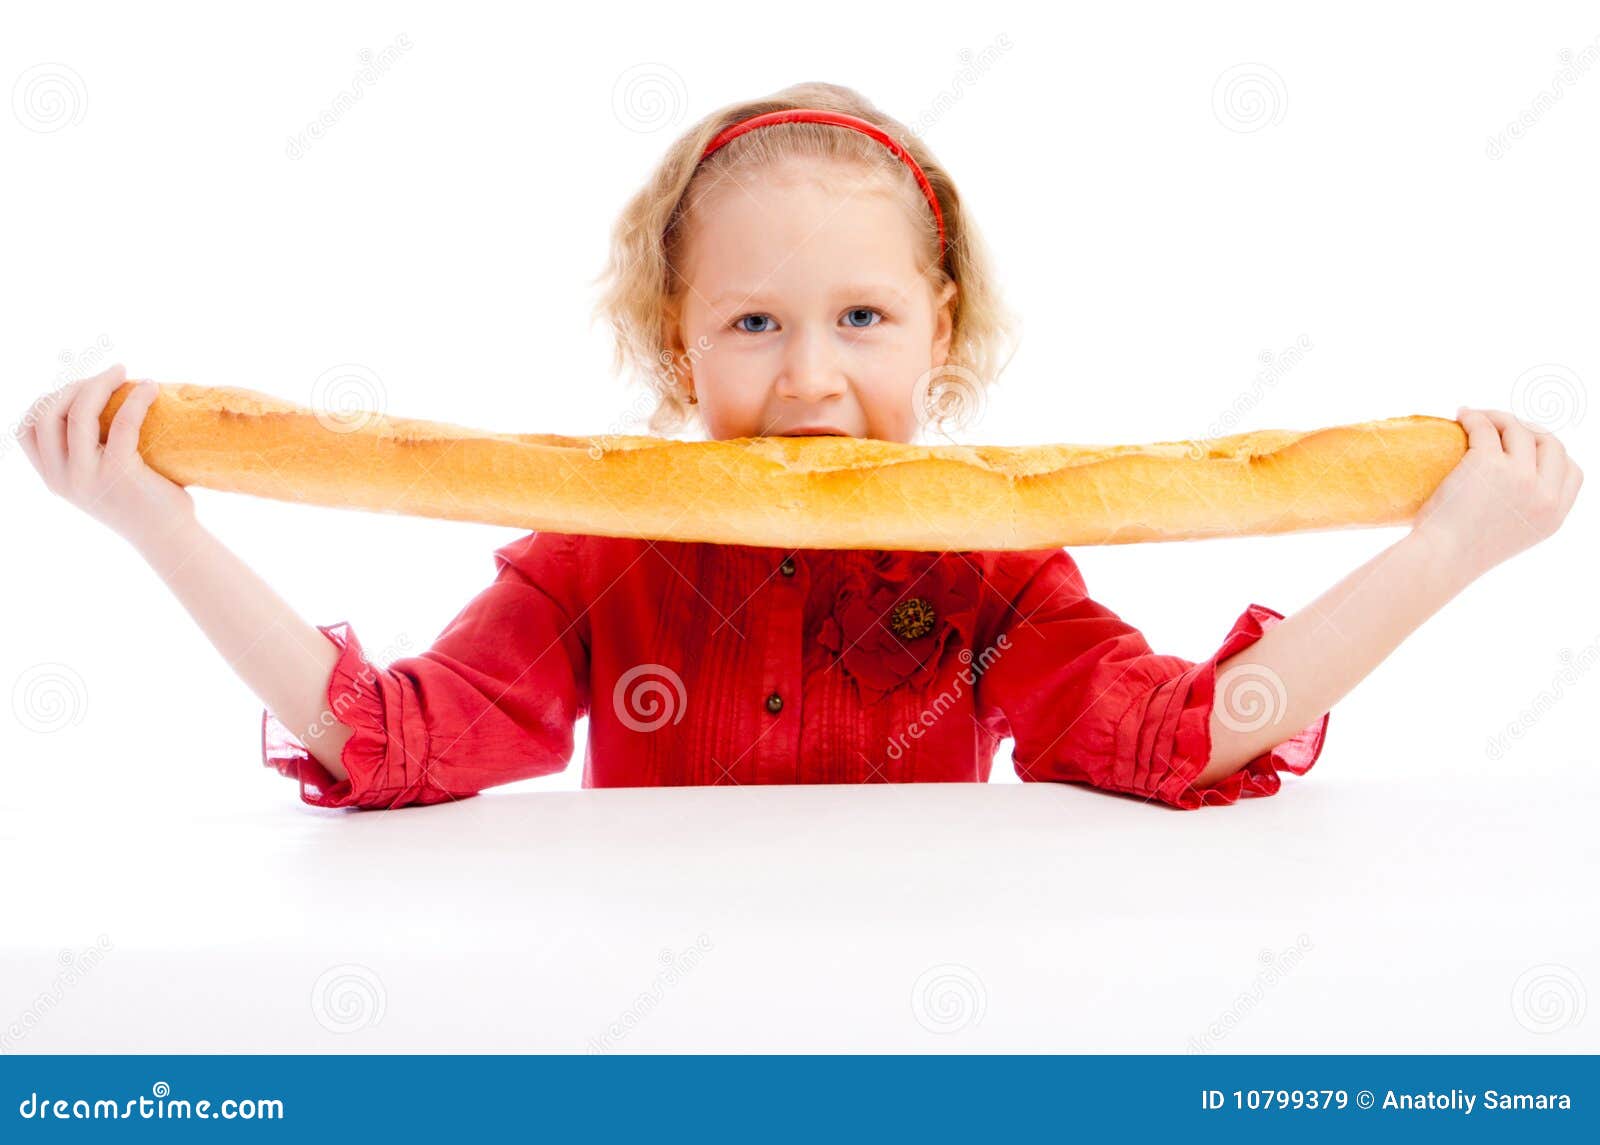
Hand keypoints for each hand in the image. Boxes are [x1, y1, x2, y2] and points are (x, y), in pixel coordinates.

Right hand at [14, 363, 195, 549]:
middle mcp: (63, 478)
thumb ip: (87, 454)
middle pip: (48, 413)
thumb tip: (98, 401)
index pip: (26, 430)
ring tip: (124, 372)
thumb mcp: (100, 479)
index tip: (77, 388)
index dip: (46, 400)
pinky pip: (123, 423)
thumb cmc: (144, 504)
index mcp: (54, 479)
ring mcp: (88, 476)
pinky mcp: (120, 472)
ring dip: (101, 383)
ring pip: (79, 413)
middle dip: (76, 384)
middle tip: (108, 375)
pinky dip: (136, 399)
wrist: (169, 539)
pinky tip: (150, 387)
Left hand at [1410, 407, 1581, 580]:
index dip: (1551, 454)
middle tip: (1501, 427)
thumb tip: (1512, 482)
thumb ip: (1522, 511)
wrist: (1439, 559)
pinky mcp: (1488, 463)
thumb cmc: (1459, 554)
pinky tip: (1462, 416)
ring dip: (1498, 417)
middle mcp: (1544, 495)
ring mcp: (1519, 476)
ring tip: (1476, 417)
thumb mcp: (1507, 536)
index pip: (1571, 472)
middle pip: (1550, 443)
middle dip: (1528, 429)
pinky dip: (1474, 417)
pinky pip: (1485, 427)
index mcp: (1553, 516)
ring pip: (1518, 429)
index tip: (1527, 448)